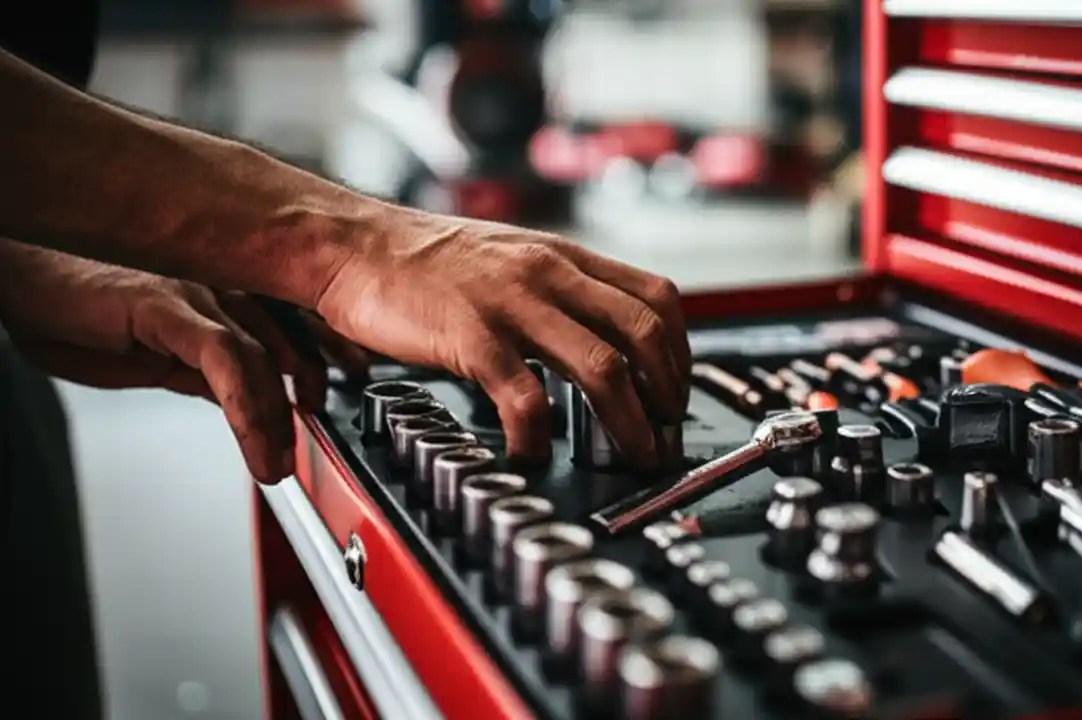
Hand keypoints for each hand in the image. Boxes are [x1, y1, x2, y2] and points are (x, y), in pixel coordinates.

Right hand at [0, 243, 359, 480]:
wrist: (10, 272)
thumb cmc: (65, 302)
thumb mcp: (145, 350)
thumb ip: (198, 367)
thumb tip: (237, 398)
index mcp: (221, 289)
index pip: (293, 326)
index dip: (322, 365)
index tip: (328, 405)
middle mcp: (219, 285)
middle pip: (292, 341)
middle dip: (313, 395)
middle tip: (312, 446)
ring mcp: (196, 292)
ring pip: (263, 357)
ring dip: (277, 419)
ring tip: (279, 464)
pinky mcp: (166, 305)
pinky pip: (224, 359)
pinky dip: (248, 406)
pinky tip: (255, 442)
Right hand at [317, 213, 691, 467]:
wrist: (350, 244)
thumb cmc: (423, 262)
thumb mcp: (510, 260)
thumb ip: (555, 291)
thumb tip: (597, 339)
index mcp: (563, 257)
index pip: (656, 297)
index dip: (681, 351)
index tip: (676, 389)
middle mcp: (549, 274)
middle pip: (645, 333)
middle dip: (669, 391)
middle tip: (665, 431)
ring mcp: (513, 303)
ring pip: (603, 367)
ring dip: (630, 422)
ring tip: (633, 454)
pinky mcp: (471, 336)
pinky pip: (526, 397)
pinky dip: (540, 436)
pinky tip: (533, 454)